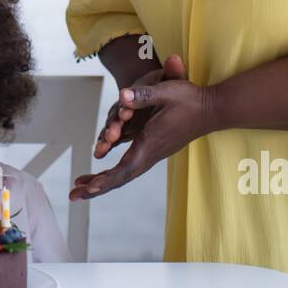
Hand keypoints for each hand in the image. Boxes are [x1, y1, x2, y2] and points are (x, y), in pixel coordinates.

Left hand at [70, 53, 215, 201]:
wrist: (214, 109)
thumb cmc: (191, 99)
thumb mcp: (167, 91)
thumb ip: (143, 94)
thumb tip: (122, 95)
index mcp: (151, 143)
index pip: (126, 168)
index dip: (106, 179)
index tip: (89, 190)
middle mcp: (151, 153)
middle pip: (121, 178)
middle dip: (96, 187)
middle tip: (73, 196)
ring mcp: (153, 154)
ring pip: (124, 174)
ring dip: (102, 182)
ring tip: (80, 187)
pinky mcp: (155, 149)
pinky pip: (130, 167)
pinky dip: (113, 173)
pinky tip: (102, 173)